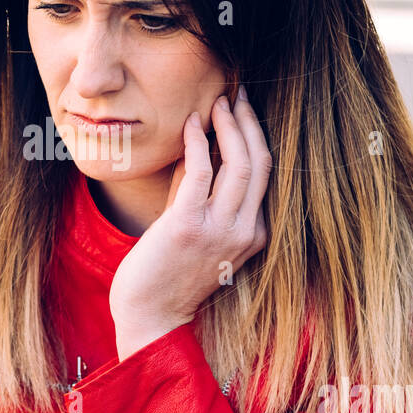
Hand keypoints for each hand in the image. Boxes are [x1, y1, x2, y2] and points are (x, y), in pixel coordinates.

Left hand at [108, 85, 270, 359]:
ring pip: (240, 164)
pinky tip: (192, 124)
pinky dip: (199, 142)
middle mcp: (244, 232)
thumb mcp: (195, 229)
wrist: (149, 318)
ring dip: (230, 126)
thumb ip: (200, 193)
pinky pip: (201, 172)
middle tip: (239, 94)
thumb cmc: (166, 274)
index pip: (264, 175)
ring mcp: (219, 231)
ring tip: (219, 101)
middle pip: (260, 163)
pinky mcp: (188, 226)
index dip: (255, 137)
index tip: (244, 110)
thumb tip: (199, 147)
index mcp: (253, 235)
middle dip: (251, 123)